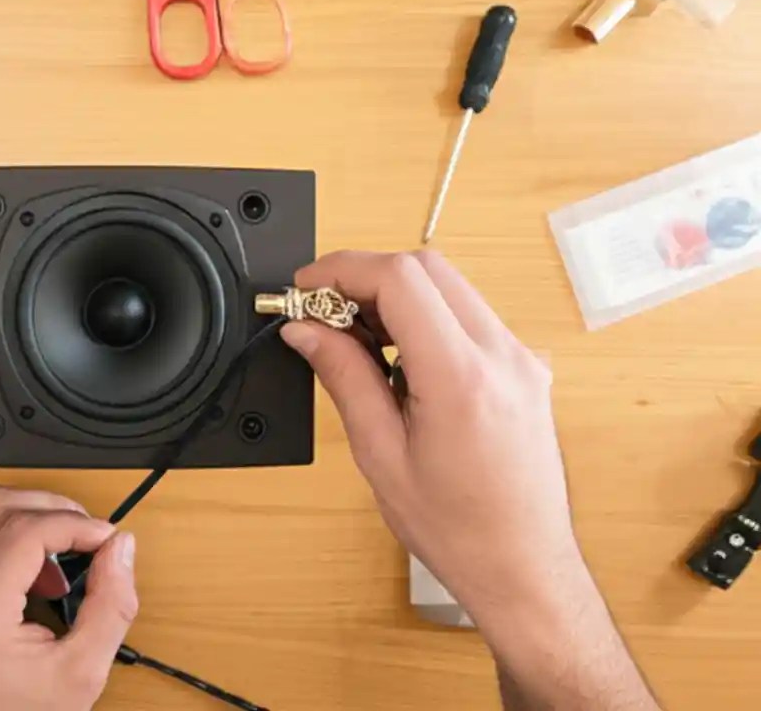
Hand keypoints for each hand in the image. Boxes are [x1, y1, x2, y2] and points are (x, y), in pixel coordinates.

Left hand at [0, 487, 137, 710]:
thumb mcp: (81, 674)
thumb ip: (112, 605)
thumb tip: (120, 547)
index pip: (26, 531)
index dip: (75, 523)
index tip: (105, 538)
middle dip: (48, 509)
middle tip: (84, 533)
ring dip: (23, 527)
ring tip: (56, 569)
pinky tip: (25, 584)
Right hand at [281, 251, 658, 708]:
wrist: (522, 564)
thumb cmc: (458, 527)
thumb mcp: (380, 454)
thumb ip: (344, 377)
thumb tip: (307, 330)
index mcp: (462, 379)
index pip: (400, 278)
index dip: (342, 270)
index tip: (306, 287)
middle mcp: (502, 357)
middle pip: (426, 266)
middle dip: (365, 276)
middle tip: (322, 312)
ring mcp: (521, 359)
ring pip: (449, 285)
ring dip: (396, 296)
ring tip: (357, 342)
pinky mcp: (525, 368)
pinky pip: (469, 315)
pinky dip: (425, 318)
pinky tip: (398, 359)